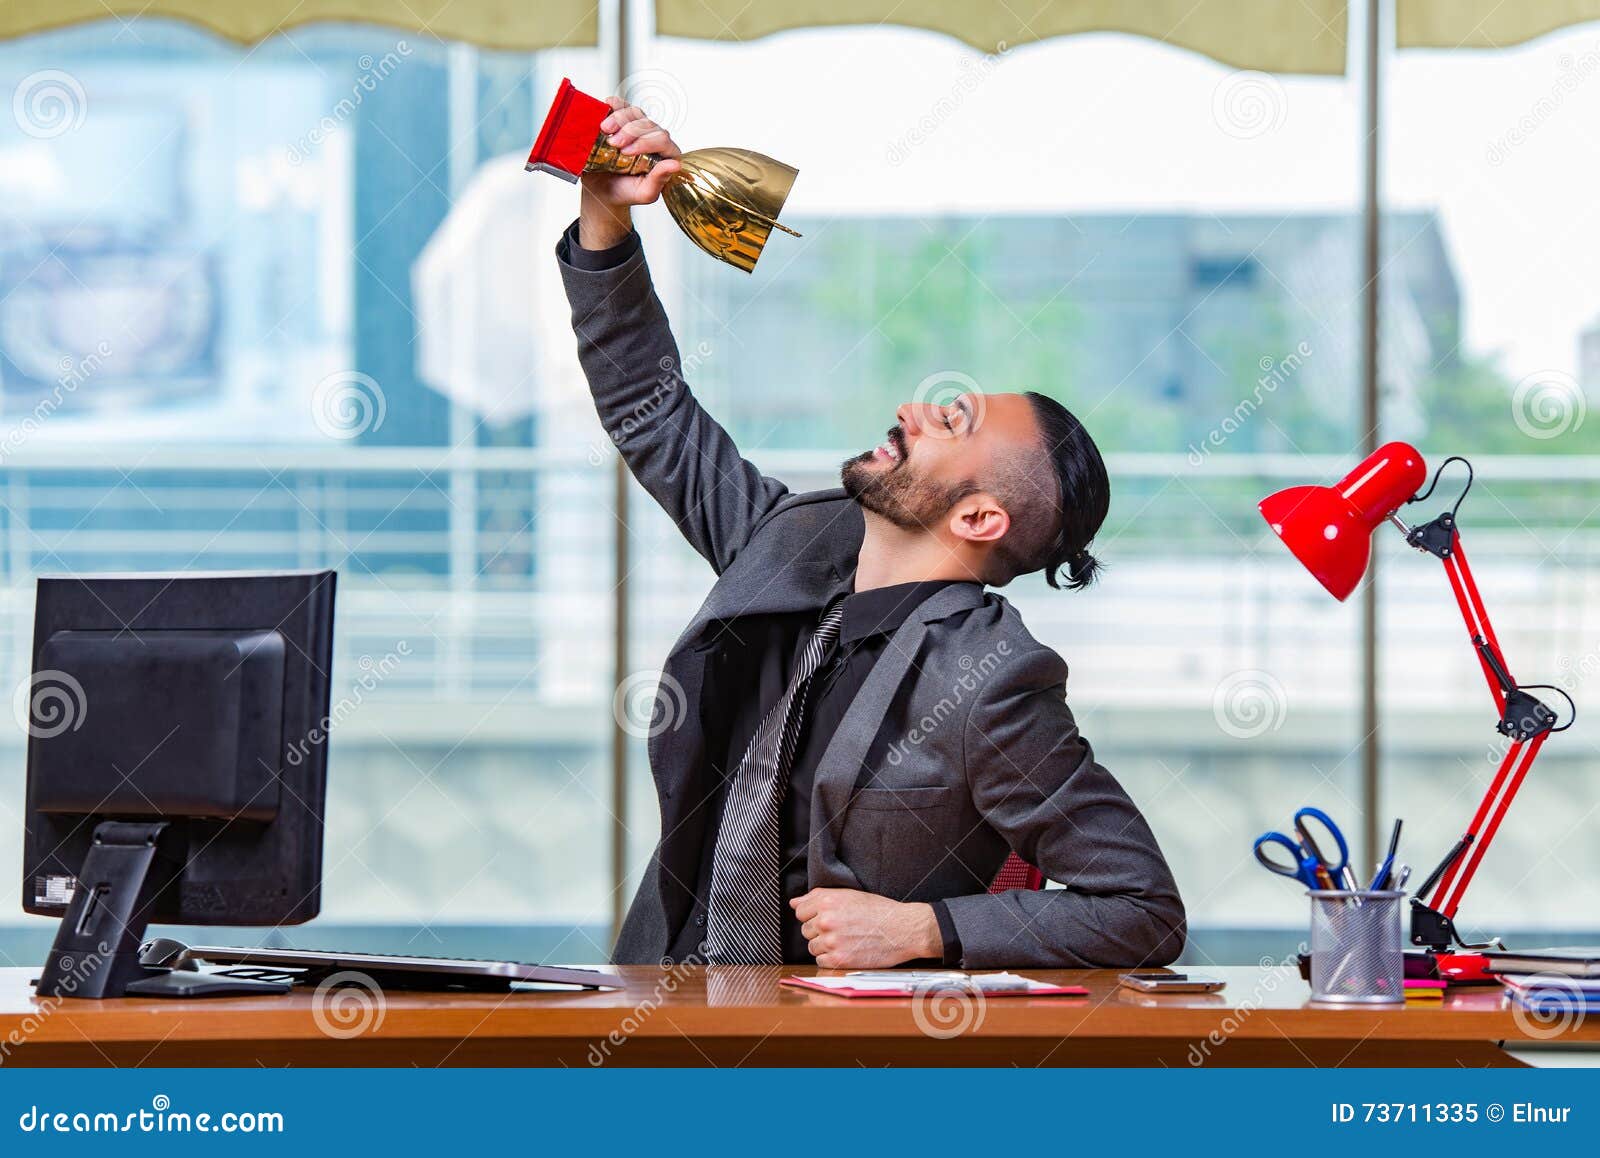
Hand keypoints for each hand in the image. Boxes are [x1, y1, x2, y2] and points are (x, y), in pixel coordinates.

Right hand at [578, 98, 682, 249]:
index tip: (625, 152)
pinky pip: (621, 105)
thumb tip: (675, 165)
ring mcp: (638, 127)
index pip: (662, 139)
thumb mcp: (644, 193)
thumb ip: (659, 180)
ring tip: (605, 130)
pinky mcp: (621, 120)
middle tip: (613, 143)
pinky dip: (613, 105)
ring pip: (635, 113)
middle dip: (629, 131)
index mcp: (666, 155)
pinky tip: (606, 109)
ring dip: (620, 118)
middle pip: (648, 124)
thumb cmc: (625, 192)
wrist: (601, 190)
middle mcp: (654, 138)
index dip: (644, 142)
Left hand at [790, 888, 942, 968]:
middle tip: (842, 929)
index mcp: (827, 901)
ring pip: (812, 947)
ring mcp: (831, 941)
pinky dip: (831, 959)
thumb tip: (794, 903)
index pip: (801, 911)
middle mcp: (826, 920)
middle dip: (819, 931)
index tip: (828, 918)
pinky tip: (848, 951)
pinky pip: (821, 961)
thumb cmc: (879, 911)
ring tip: (846, 940)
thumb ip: (818, 897)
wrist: (903, 929)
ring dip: (825, 946)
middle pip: (805, 930)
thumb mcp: (849, 895)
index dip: (814, 915)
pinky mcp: (839, 960)